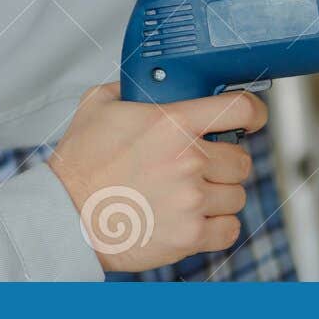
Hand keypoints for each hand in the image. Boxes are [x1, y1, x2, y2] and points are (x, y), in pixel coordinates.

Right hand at [48, 82, 263, 271]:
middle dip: (225, 161)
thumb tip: (142, 82)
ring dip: (220, 194)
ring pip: (237, 195)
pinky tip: (196, 218)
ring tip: (192, 193)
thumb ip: (127, 88)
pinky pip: (229, 229)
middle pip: (242, 159)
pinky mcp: (190, 236)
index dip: (253, 112)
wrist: (65, 216)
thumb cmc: (79, 164)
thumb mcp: (96, 106)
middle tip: (201, 165)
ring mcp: (192, 200)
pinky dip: (218, 225)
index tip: (251, 117)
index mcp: (172, 123)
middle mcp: (189, 160)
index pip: (240, 109)